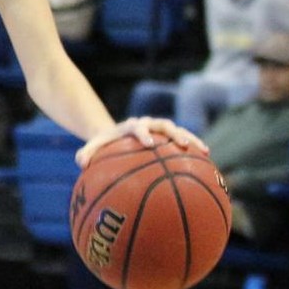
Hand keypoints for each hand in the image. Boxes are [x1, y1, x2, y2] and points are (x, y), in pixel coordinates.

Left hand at [73, 117, 205, 166]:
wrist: (117, 135)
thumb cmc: (106, 145)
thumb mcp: (94, 147)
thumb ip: (86, 153)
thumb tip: (80, 164)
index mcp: (130, 126)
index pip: (137, 126)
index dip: (144, 133)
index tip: (149, 143)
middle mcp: (148, 125)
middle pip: (164, 124)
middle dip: (174, 133)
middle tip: (183, 144)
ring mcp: (161, 130)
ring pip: (179, 131)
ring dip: (192, 138)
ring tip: (204, 150)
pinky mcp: (169, 138)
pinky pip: (185, 142)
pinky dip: (195, 149)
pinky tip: (208, 161)